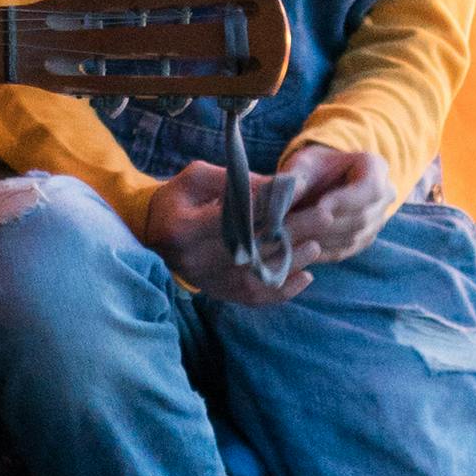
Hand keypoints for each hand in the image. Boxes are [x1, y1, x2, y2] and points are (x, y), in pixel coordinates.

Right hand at [144, 161, 312, 307]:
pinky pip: (255, 297)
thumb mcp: (197, 177)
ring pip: (257, 277)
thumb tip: (276, 186)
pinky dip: (282, 290)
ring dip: (291, 262)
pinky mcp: (218, 293)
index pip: (233, 218)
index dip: (267, 206)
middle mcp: (194, 259)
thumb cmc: (179, 198)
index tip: (297, 192)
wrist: (152, 233)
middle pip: (251, 247)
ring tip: (316, 245)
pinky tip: (305, 277)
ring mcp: (207, 281)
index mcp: (185, 227)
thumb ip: (234, 181)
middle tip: (323, 217)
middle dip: (291, 232)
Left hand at [271, 137, 406, 267]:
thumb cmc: (313, 166)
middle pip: (362, 217)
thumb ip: (296, 174)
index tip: (319, 206)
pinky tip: (297, 250)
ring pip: (353, 238)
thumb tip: (292, 189)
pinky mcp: (364, 240)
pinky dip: (319, 252)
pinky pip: (344, 251)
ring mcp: (378, 221)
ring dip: (321, 240)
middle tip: (296, 227)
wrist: (320, 179)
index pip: (370, 189)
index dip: (346, 201)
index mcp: (376, 168)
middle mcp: (385, 196)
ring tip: (291, 238)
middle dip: (327, 224)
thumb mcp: (304, 162)